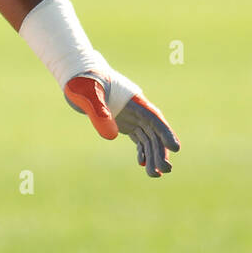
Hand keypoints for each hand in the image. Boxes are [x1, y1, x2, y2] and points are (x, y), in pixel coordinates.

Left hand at [64, 71, 179, 177]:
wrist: (76, 77)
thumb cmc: (82, 82)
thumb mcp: (86, 95)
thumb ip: (99, 113)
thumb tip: (113, 136)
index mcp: (133, 100)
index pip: (154, 118)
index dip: (165, 133)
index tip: (175, 148)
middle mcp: (137, 109)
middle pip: (154, 132)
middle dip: (160, 152)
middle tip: (163, 171)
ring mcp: (132, 116)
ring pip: (148, 138)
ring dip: (153, 156)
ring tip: (154, 175)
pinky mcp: (124, 122)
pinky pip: (139, 138)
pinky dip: (142, 151)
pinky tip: (142, 164)